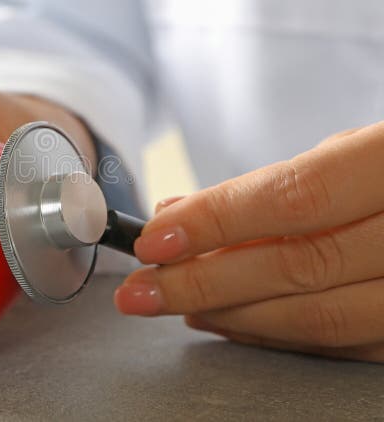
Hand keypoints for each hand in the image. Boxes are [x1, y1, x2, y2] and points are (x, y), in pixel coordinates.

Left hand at [115, 121, 383, 362]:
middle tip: (141, 290)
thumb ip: (272, 184)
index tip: (153, 239)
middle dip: (205, 282)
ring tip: (177, 305)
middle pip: (301, 267)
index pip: (297, 197)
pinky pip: (350, 344)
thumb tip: (178, 213)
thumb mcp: (356, 152)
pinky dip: (282, 336)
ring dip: (235, 316)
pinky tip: (234, 324)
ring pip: (324, 318)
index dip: (217, 221)